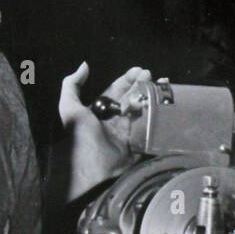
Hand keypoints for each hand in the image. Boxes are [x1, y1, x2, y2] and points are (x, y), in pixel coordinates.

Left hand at [58, 63, 151, 200]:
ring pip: (142, 110)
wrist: (92, 168)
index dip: (127, 79)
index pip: (116, 90)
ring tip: (160, 84)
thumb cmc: (81, 135)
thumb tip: (85, 65)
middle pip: (131, 98)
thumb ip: (72, 85)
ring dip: (151, 97)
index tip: (139, 70)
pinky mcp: (138, 143)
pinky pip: (149, 126)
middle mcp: (114, 120)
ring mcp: (128, 132)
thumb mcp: (70, 108)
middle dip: (141, 85)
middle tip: (151, 74)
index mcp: (99, 111)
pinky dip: (158, 115)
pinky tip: (165, 104)